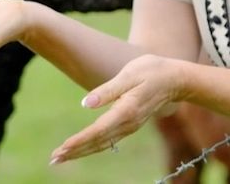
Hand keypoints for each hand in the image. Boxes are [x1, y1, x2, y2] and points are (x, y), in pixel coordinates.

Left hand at [50, 54, 184, 164]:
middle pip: (97, 142)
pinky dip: (93, 146)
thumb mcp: (129, 74)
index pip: (97, 130)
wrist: (176, 79)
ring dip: (81, 151)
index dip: (79, 140)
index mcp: (126, 111)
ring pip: (102, 144)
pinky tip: (82, 149)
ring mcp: (130, 126)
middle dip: (75, 152)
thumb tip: (85, 103)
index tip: (62, 148)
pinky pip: (108, 140)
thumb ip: (108, 90)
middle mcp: (128, 123)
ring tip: (61, 157)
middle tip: (54, 159)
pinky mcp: (130, 124)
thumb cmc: (152, 70)